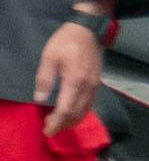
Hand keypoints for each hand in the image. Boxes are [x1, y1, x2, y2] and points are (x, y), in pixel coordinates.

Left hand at [29, 16, 90, 135]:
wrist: (88, 29)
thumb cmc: (65, 41)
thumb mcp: (49, 57)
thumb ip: (44, 79)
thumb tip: (39, 99)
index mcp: (75, 80)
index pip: (65, 109)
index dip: (56, 123)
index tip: (47, 130)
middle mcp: (88, 86)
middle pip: (77, 114)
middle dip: (63, 125)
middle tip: (49, 130)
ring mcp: (95, 86)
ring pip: (86, 111)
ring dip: (72, 121)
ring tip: (58, 124)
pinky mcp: (97, 83)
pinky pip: (90, 104)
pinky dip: (80, 113)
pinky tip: (70, 113)